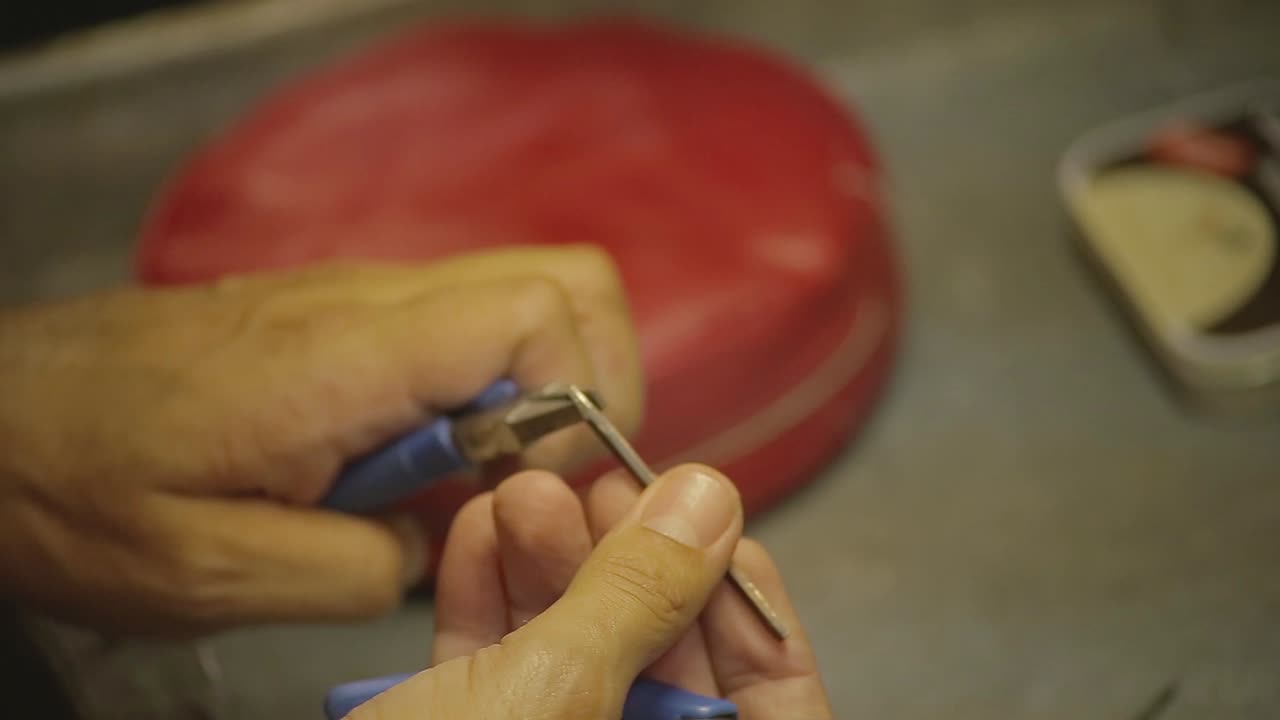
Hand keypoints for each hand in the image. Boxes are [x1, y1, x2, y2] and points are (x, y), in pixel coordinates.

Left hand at [0, 245, 641, 635]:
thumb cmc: (81, 487)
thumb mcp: (214, 570)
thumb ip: (357, 569)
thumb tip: (432, 545)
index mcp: (352, 354)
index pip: (542, 311)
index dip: (589, 396)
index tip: (554, 483)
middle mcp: (374, 302)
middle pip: (565, 280)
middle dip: (597, 380)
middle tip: (549, 476)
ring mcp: (364, 300)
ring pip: (524, 297)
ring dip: (541, 388)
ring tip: (484, 480)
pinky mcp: (348, 318)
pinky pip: (467, 326)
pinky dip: (490, 389)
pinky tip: (426, 460)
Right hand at [351, 464, 833, 719]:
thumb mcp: (557, 692)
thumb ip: (639, 595)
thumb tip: (708, 500)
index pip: (768, 703)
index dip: (745, 604)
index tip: (706, 519)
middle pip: (661, 666)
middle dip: (626, 564)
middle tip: (596, 488)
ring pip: (571, 659)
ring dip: (545, 566)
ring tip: (521, 493)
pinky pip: (491, 670)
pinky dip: (482, 600)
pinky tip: (476, 533)